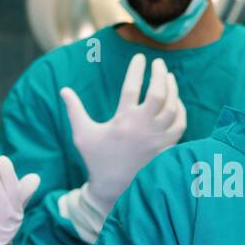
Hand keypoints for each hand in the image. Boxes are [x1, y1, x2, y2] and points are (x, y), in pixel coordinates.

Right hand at [60, 53, 186, 211]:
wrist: (114, 188)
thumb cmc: (96, 159)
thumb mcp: (82, 134)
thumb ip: (74, 110)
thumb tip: (64, 90)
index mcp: (123, 120)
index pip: (132, 87)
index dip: (136, 69)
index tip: (140, 56)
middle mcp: (144, 127)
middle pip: (159, 93)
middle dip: (160, 74)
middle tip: (158, 64)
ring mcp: (158, 138)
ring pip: (173, 107)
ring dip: (173, 89)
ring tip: (169, 77)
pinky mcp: (167, 147)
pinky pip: (180, 125)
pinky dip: (180, 111)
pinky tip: (177, 102)